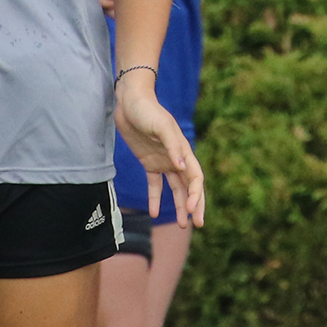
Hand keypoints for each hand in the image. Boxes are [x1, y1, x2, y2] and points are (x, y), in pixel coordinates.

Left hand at [114, 74, 205, 228]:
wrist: (129, 102)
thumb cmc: (147, 110)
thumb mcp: (160, 126)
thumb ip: (172, 146)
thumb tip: (183, 168)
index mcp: (183, 150)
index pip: (195, 178)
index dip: (195, 194)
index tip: (189, 209)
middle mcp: (176, 158)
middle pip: (189, 187)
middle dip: (194, 205)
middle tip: (197, 224)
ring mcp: (163, 161)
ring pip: (175, 189)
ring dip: (178, 205)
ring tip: (182, 225)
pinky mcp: (149, 162)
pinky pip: (155, 184)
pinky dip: (155, 198)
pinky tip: (154, 213)